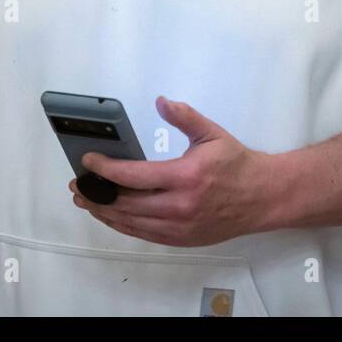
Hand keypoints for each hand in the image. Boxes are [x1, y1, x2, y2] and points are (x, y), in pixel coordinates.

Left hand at [69, 96, 272, 246]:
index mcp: (185, 177)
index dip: (105, 169)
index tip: (88, 161)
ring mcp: (179, 228)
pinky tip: (111, 215)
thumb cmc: (237, 164)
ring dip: (104, 212)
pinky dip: (123, 224)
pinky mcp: (181, 239)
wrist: (263, 197)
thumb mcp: (212, 133)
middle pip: (124, 204)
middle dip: (96, 194)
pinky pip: (143, 234)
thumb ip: (184, 117)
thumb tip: (162, 101)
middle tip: (77, 184)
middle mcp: (179, 206)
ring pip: (130, 223)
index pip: (132, 176)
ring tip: (86, 201)